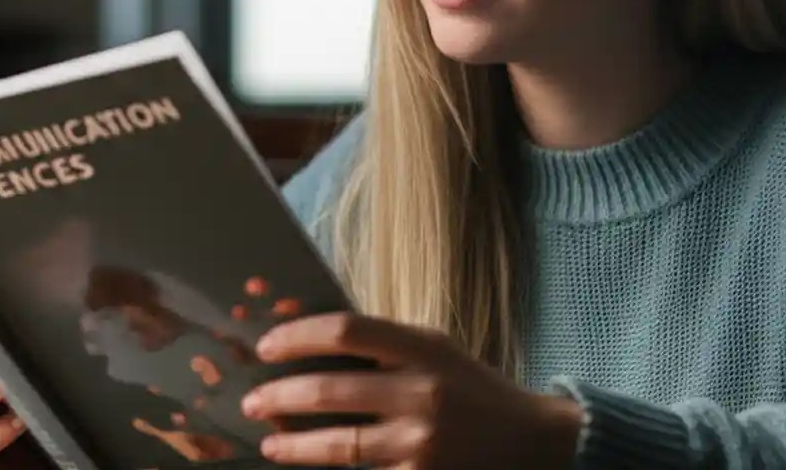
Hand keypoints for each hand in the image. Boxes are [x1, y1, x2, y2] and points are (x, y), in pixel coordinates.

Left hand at [241, 312, 583, 467]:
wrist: (533, 443)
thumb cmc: (472, 389)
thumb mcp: (436, 349)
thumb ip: (383, 343)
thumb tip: (310, 337)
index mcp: (422, 349)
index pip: (346, 330)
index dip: (297, 335)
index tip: (266, 346)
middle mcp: (422, 393)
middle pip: (330, 389)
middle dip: (280, 396)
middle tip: (252, 401)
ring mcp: (421, 444)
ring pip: (338, 445)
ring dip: (293, 444)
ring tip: (269, 442)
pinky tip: (307, 468)